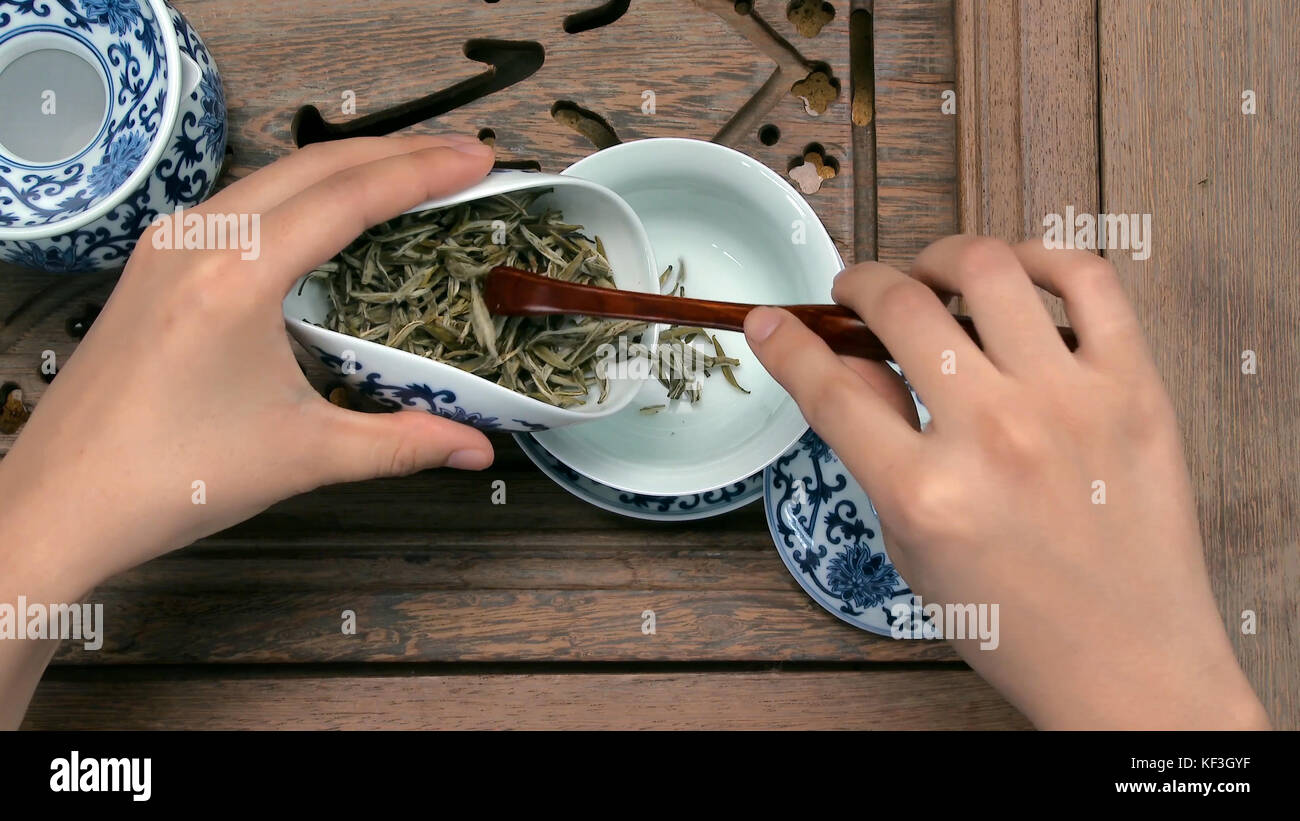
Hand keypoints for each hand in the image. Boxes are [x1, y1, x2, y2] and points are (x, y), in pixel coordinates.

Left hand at [0, 134, 497, 604]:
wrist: (62, 503)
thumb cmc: (176, 478)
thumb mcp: (305, 457)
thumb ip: (401, 443)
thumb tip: (478, 449)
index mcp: (238, 275)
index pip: (349, 198)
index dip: (424, 172)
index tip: (481, 159)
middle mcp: (198, 238)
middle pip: (315, 166)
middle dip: (397, 153)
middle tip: (463, 159)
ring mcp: (168, 243)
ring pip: (275, 176)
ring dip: (348, 167)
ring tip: (411, 175)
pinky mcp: (154, 261)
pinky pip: (242, 202)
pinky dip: (301, 194)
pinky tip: (330, 217)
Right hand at [744, 236, 1268, 728]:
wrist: (1128, 664)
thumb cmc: (1018, 623)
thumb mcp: (912, 550)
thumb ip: (877, 451)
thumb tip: (851, 366)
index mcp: (926, 493)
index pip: (831, 387)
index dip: (787, 344)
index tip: (771, 321)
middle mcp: (993, 436)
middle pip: (900, 310)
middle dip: (858, 284)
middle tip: (857, 292)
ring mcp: (1068, 403)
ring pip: (987, 271)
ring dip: (939, 259)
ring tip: (932, 275)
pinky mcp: (1132, 389)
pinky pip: (1088, 282)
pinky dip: (1042, 258)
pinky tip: (1016, 270)